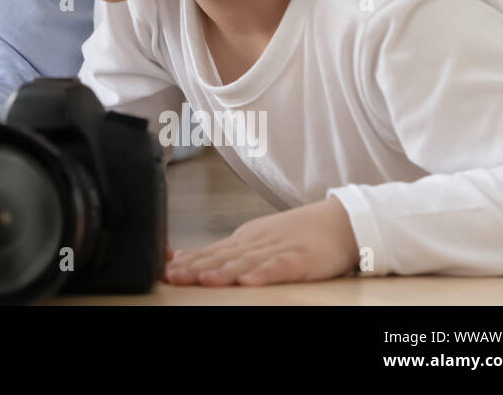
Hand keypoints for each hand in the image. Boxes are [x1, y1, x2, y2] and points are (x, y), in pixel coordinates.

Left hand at [163, 197, 358, 285]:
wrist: (339, 221)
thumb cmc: (294, 235)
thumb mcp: (255, 240)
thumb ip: (224, 253)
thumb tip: (187, 258)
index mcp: (243, 239)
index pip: (209, 251)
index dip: (187, 262)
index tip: (164, 271)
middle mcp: (255, 242)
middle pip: (221, 256)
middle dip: (195, 267)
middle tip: (173, 276)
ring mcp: (277, 249)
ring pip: (245, 261)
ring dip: (223, 271)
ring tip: (204, 279)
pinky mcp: (301, 259)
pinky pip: (280, 267)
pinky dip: (264, 273)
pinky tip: (249, 281)